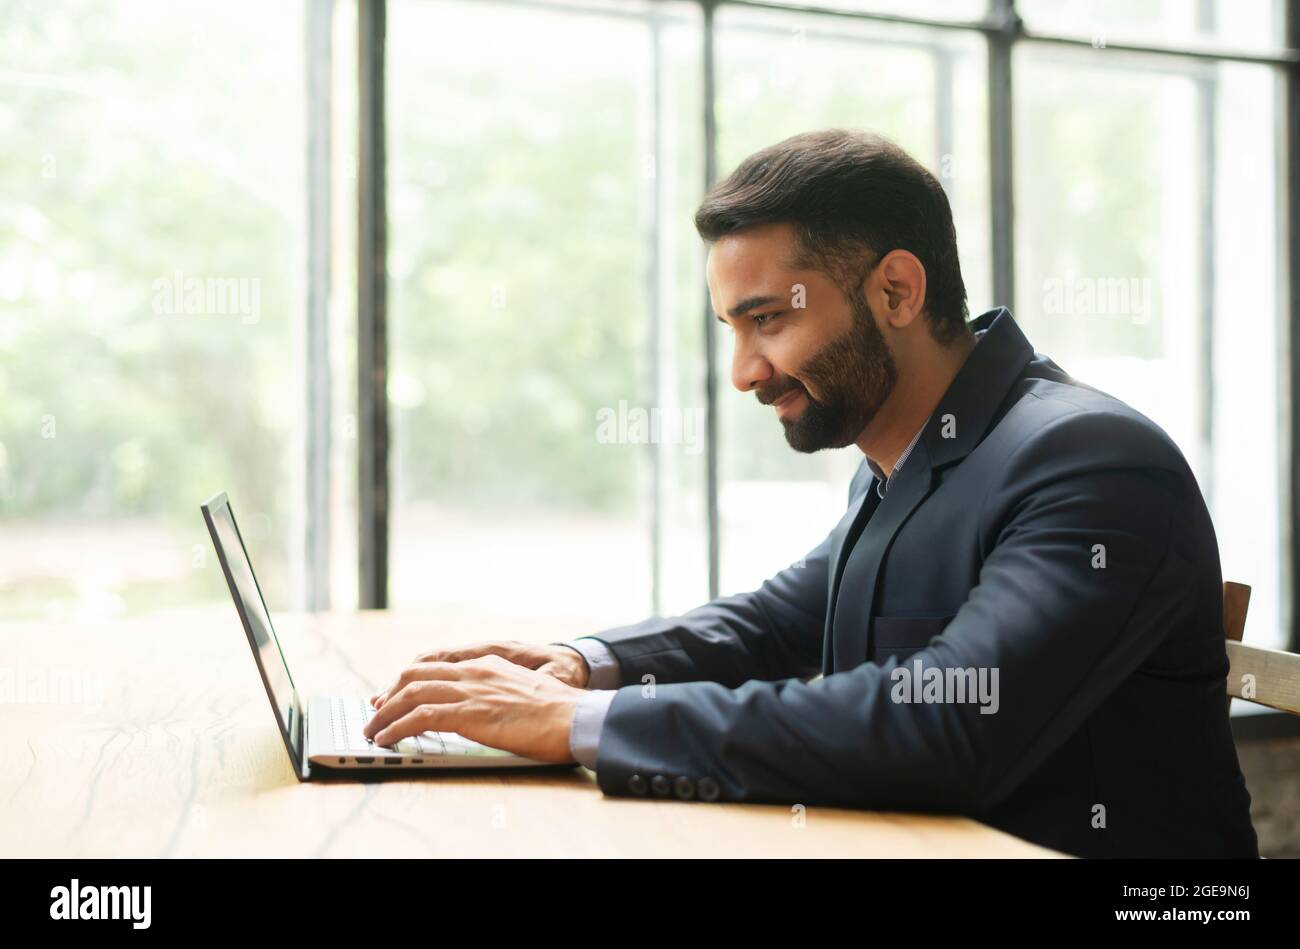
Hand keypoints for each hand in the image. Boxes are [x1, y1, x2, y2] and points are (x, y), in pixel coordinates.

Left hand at [370, 640, 588, 709]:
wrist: (573, 716)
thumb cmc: (557, 712)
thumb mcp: (523, 692)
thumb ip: (497, 694)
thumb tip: (483, 710)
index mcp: (487, 665)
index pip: (435, 665)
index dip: (408, 680)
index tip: (393, 695)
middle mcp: (474, 671)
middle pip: (415, 674)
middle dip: (389, 693)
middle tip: (375, 711)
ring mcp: (470, 690)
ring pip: (410, 693)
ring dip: (384, 713)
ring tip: (372, 730)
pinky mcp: (468, 712)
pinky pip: (420, 716)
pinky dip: (397, 726)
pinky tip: (387, 738)